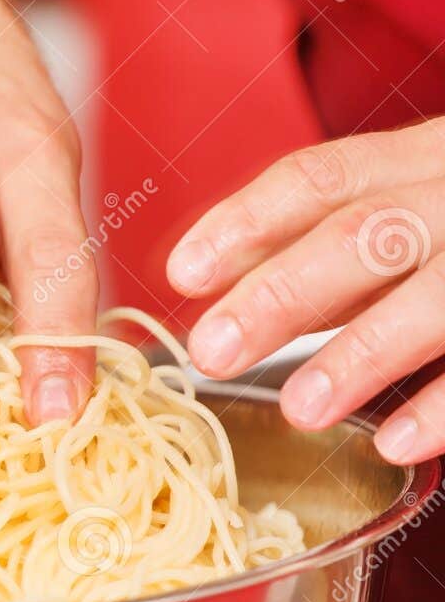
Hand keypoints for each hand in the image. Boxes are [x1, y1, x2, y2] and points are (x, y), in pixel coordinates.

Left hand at [168, 117, 444, 463]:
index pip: (322, 177)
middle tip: (211, 350)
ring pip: (440, 292)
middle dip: (283, 293)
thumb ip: (329, 235)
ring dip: (364, 351)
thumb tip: (213, 277)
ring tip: (300, 408)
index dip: (247, 221)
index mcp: (426, 159)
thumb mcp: (415, 201)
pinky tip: (398, 442)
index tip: (182, 272)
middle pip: (367, 234)